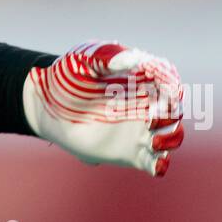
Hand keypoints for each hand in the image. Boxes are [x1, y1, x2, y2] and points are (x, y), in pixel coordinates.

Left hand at [22, 42, 183, 175]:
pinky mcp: (129, 152)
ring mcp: (138, 129)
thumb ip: (107, 56)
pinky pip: (155, 162)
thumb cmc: (66, 76)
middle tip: (149, 117)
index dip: (172, 85)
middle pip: (175, 109)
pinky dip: (162, 165)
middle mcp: (144, 104)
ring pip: (173, 135)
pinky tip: (156, 164)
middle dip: (171, 113)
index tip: (164, 90)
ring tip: (152, 140)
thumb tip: (135, 59)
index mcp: (139, 80)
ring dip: (172, 138)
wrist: (45, 105)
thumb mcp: (83, 59)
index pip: (169, 80)